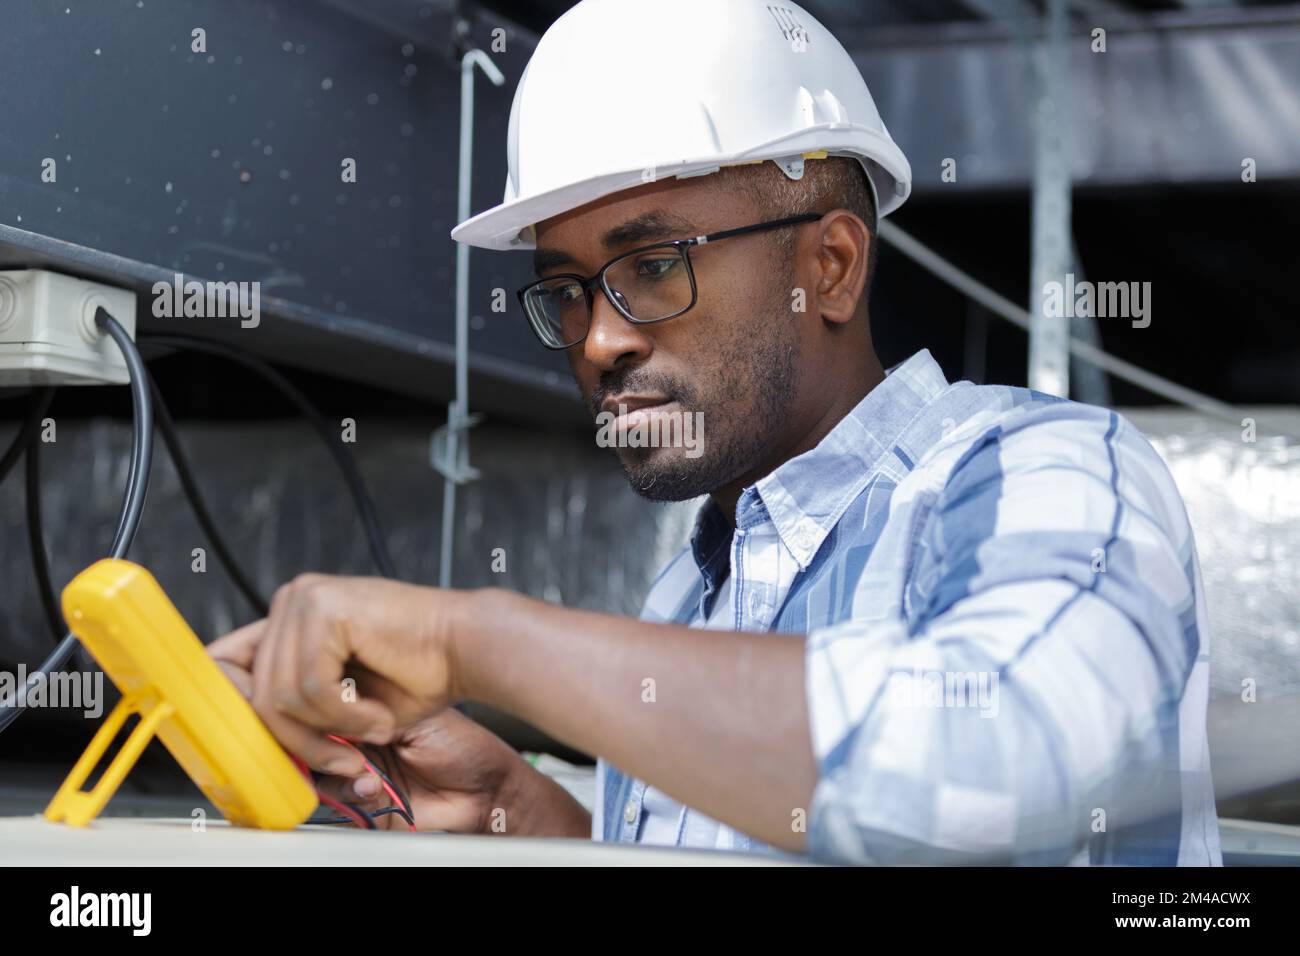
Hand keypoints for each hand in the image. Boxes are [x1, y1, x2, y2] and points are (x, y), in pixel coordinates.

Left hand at [208, 573, 468, 776]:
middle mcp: (291, 600)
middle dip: (301, 742)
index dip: (238, 715)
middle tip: (346, 758)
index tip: (277, 752)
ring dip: (332, 731)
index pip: (222, 667)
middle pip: (253, 696)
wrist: (469, 649)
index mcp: (290, 618)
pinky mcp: (324, 608)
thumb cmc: (419, 674)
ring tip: (373, 727)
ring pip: (280, 698)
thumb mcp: (340, 703)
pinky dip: (348, 716)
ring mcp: (304, 599)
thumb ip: (296, 715)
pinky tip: (379, 713)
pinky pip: (311, 688)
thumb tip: (253, 750)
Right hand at [314, 709, 590, 835]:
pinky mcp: (364, 803)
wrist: (485, 791)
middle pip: (318, 739)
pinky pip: (337, 800)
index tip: (328, 710)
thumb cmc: (463, 747)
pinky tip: (372, 787)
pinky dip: (350, 793)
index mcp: (372, 711)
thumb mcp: (417, 720)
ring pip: (320, 770)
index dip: (323, 708)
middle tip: (344, 744)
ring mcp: (359, 771)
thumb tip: (331, 701)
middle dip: (323, 742)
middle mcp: (361, 740)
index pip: (330, 706)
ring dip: (336, 770)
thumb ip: (370, 714)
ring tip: (365, 770)